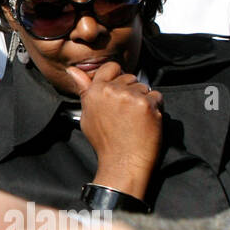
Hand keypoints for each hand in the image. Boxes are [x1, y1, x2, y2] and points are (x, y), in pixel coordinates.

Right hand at [65, 62, 162, 196]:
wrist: (123, 162)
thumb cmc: (105, 142)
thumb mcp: (87, 115)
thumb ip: (84, 90)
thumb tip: (72, 70)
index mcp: (95, 91)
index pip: (110, 67)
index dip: (117, 77)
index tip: (119, 89)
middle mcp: (111, 90)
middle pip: (129, 77)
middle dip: (131, 90)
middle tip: (127, 111)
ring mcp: (130, 96)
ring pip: (144, 87)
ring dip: (143, 99)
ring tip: (136, 118)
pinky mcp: (147, 104)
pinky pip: (157, 97)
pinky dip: (155, 107)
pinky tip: (146, 121)